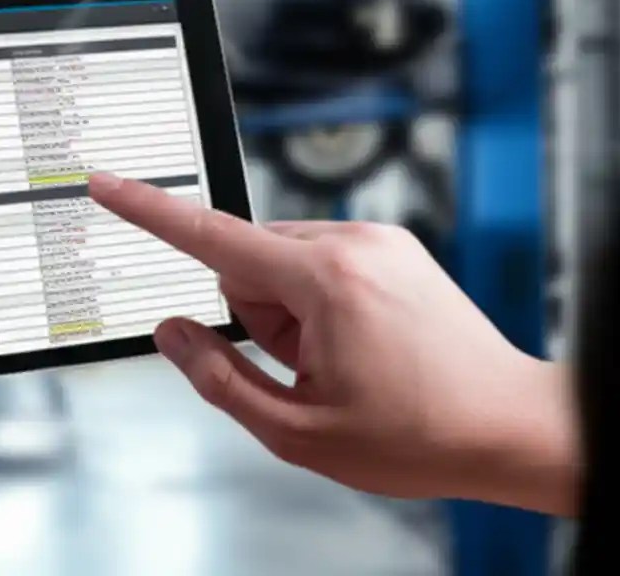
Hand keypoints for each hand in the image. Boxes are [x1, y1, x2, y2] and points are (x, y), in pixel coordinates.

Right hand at [89, 173, 578, 514]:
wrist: (510, 426)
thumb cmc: (419, 434)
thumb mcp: (296, 430)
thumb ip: (218, 377)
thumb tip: (172, 334)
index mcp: (325, 281)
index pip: (212, 238)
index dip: (148, 212)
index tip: (108, 185)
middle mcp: (353, 243)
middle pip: (248, 262)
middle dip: (256, 316)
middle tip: (305, 368)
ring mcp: (379, 241)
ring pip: (283, 263)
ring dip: (288, 312)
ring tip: (339, 360)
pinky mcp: (393, 249)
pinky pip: (320, 261)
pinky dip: (317, 301)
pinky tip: (356, 343)